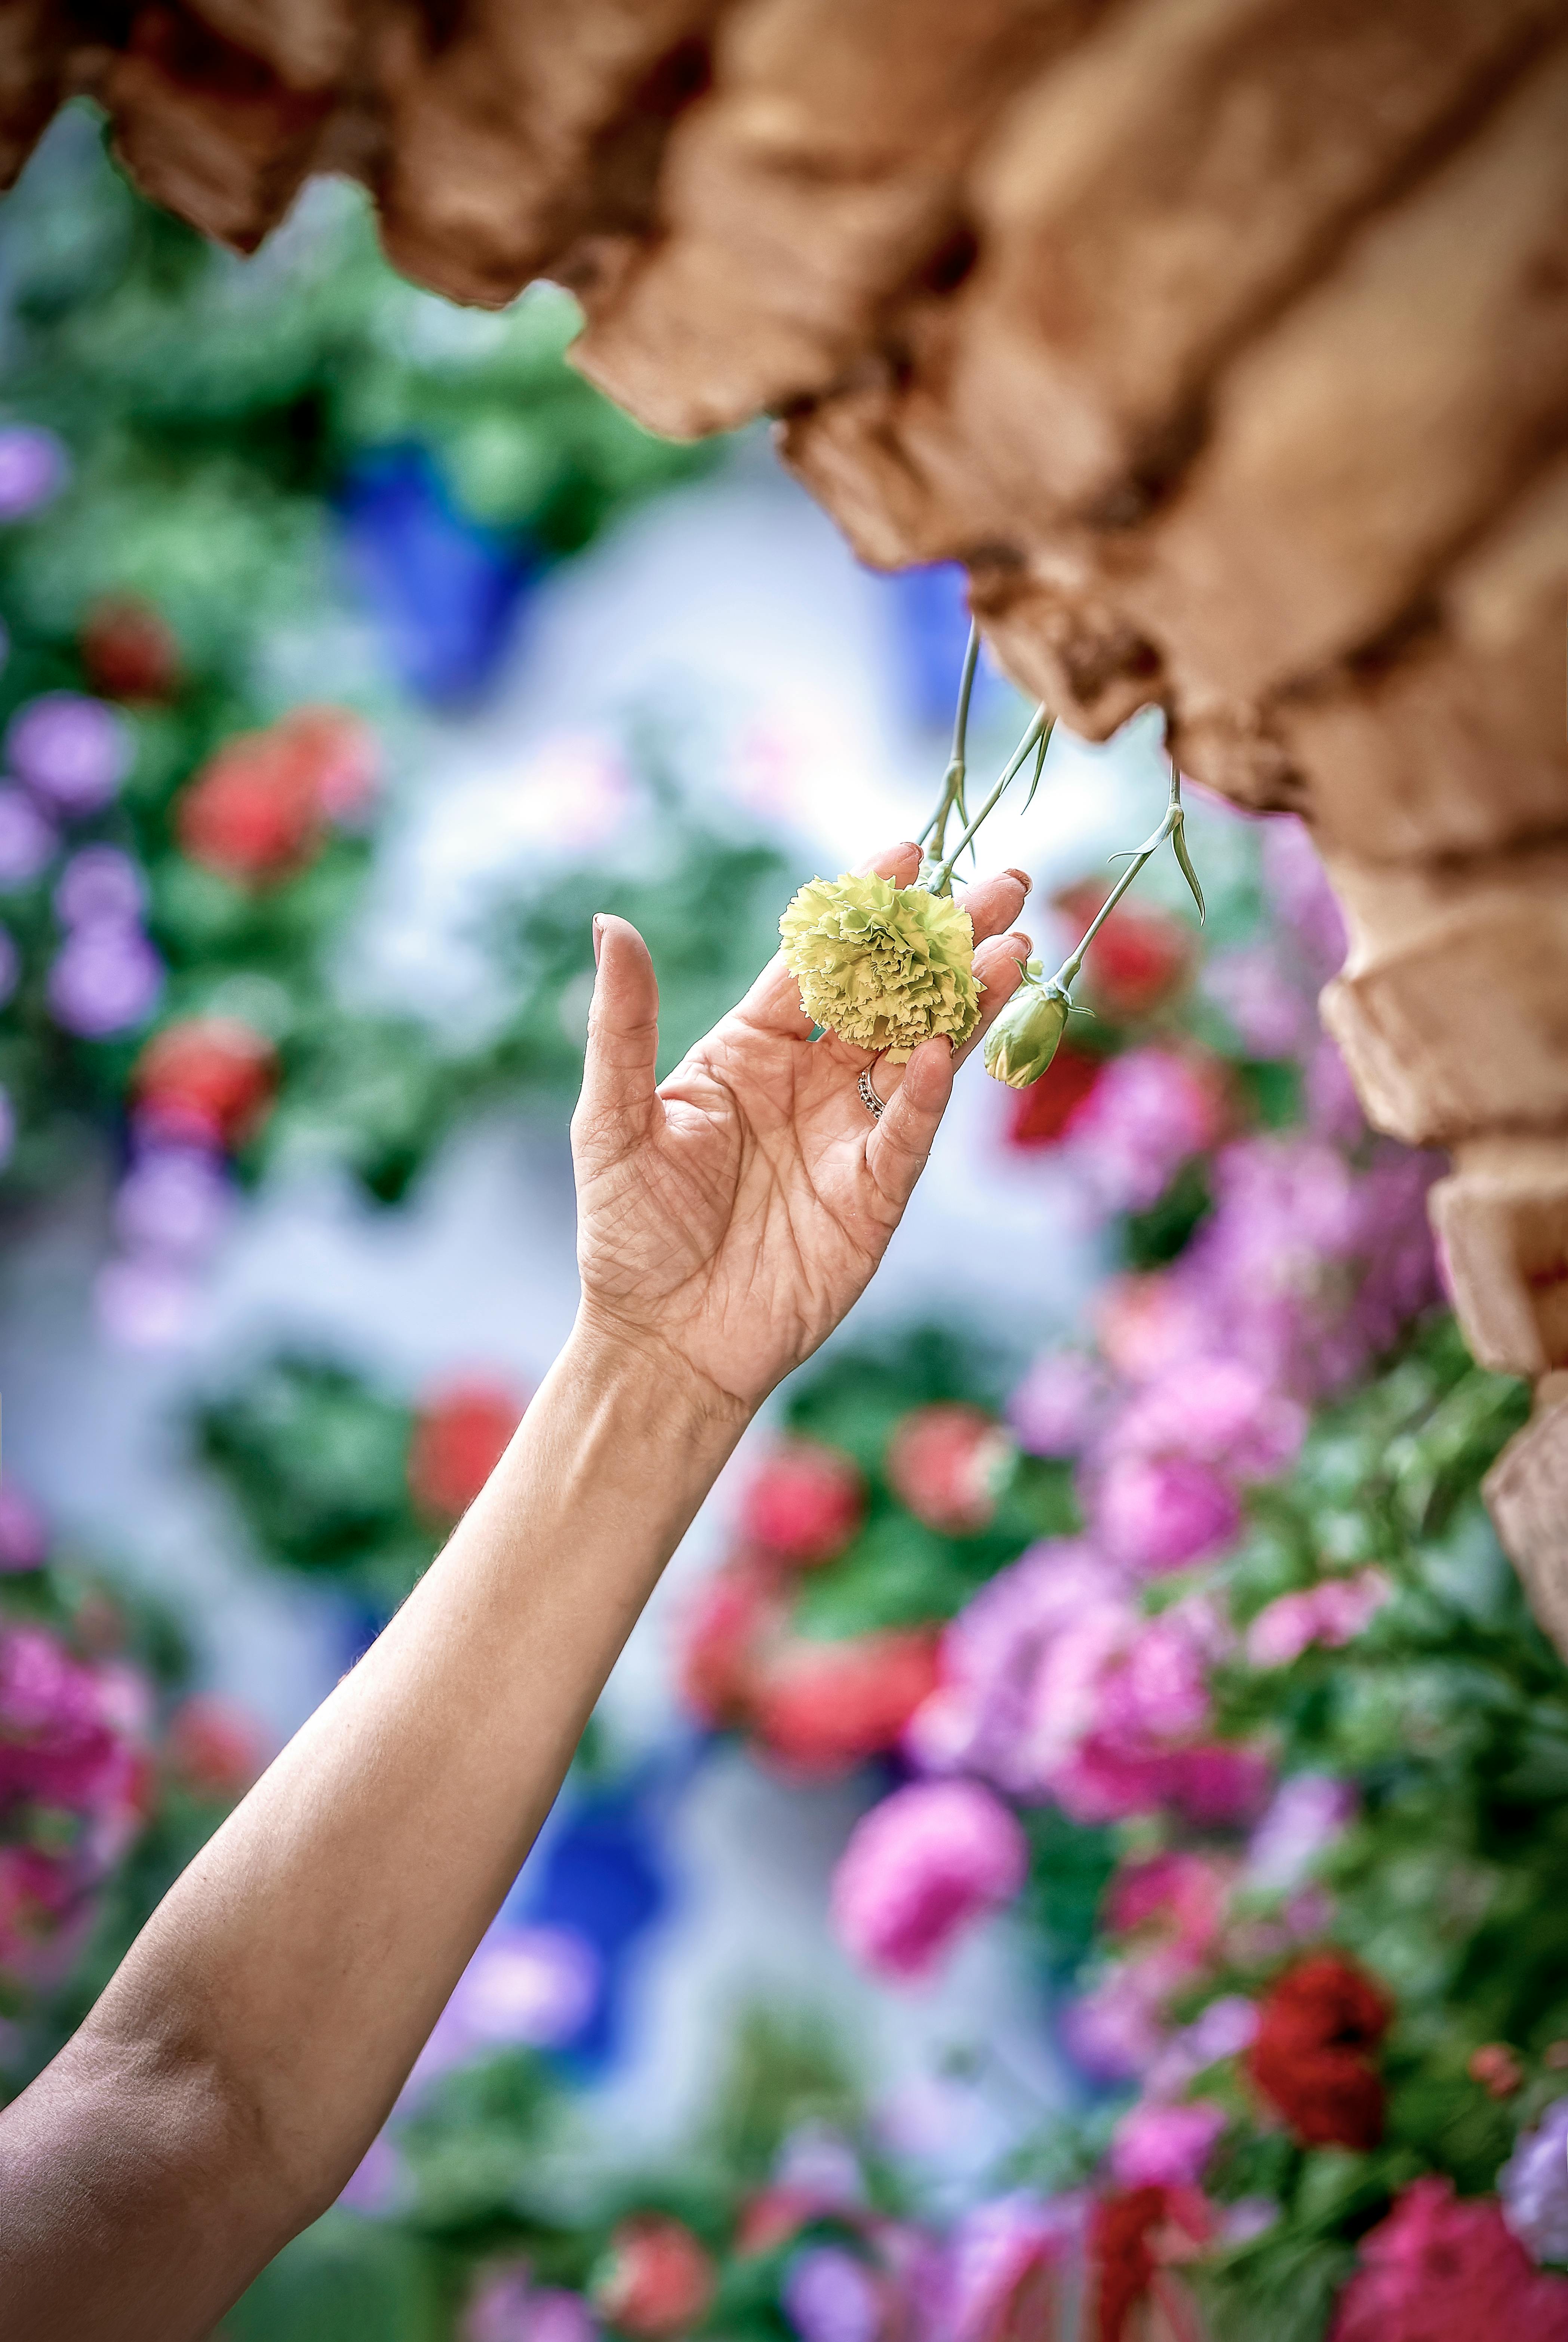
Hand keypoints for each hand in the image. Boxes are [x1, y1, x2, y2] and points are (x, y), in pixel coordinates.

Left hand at [570, 842, 1031, 1412]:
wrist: (661, 1341)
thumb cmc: (628, 1231)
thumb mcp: (612, 1119)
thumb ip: (623, 1022)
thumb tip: (611, 924)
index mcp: (751, 1049)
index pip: (818, 961)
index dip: (864, 906)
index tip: (908, 851)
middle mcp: (810, 1081)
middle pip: (890, 994)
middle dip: (945, 939)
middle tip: (1003, 881)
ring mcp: (849, 1136)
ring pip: (921, 1050)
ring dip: (966, 1001)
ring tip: (1012, 945)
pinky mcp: (874, 1197)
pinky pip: (906, 1133)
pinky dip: (924, 1094)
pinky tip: (939, 1049)